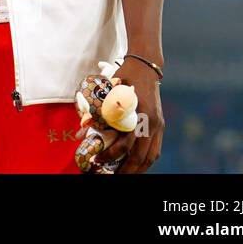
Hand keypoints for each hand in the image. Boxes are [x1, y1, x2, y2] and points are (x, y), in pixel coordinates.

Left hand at [95, 57, 164, 172]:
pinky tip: (137, 166)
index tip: (97, 160)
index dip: (110, 155)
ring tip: (124, 175)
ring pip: (151, 156)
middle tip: (110, 176)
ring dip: (138, 169)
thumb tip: (82, 131)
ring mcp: (158, 125)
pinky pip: (155, 149)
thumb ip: (97, 110)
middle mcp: (151, 122)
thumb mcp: (108, 91)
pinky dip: (146, 161)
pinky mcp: (160, 126)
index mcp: (137, 114)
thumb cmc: (123, 78)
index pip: (125, 143)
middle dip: (126, 170)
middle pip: (140, 156)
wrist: (145, 67)